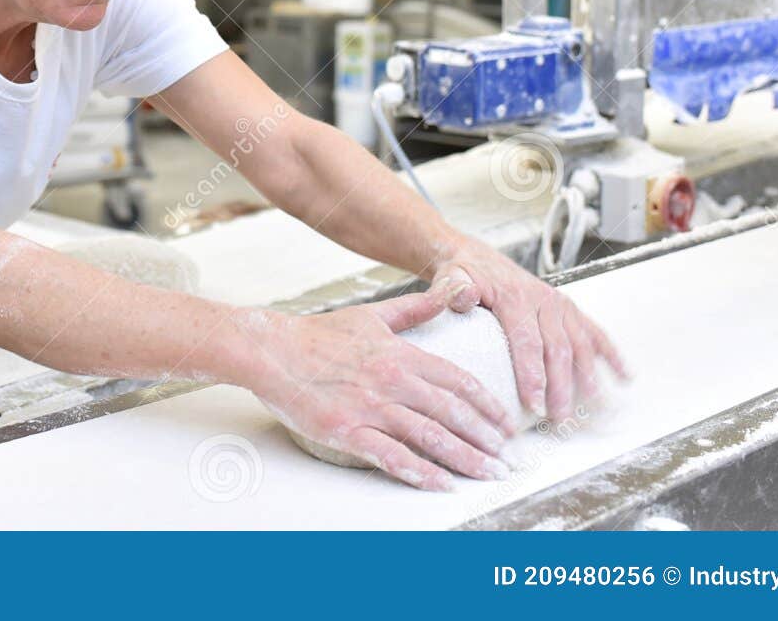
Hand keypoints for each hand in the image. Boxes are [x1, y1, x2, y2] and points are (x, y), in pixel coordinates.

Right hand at [249, 289, 519, 490]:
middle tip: (507, 457)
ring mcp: (370, 407)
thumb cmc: (316, 335)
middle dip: (486, 438)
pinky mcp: (347, 430)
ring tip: (487, 473)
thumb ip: (414, 309)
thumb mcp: (371, 315)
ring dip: (465, 458)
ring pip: (430, 436)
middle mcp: (391, 380)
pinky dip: (421, 472)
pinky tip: (441, 484)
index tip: (506, 423)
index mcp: (400, 353)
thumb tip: (448, 292)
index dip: (487, 405)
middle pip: (452, 412)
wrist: (270, 350)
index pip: (458, 381)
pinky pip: (392, 456)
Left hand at [428, 243, 629, 423]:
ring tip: (590, 410)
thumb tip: (464, 297)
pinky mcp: (568, 309)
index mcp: (514, 298)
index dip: (533, 375)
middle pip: (558, 349)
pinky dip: (611, 354)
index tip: (535, 405)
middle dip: (562, 387)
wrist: (476, 258)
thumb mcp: (451, 278)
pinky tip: (624, 376)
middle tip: (560, 419)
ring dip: (587, 378)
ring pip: (579, 345)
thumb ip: (454, 289)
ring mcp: (559, 305)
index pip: (527, 341)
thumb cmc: (463, 275)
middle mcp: (542, 301)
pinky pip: (594, 332)